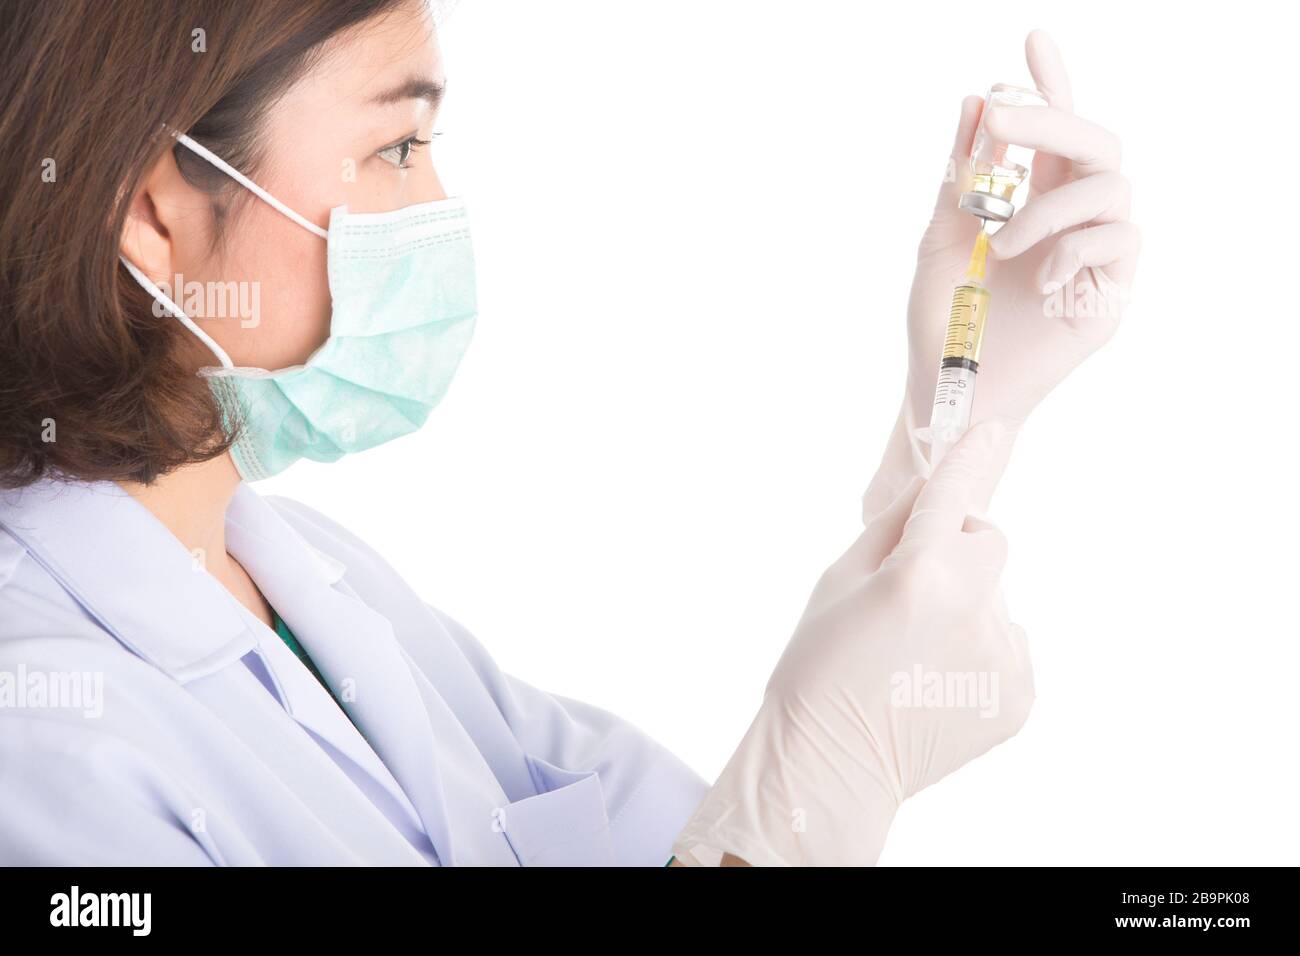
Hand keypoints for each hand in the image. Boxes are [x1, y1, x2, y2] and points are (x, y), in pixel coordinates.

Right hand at [671, 420, 1033, 865]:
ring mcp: (1003, 656)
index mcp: (919, 573)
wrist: (831, 765)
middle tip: (908, 592)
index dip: (968, 457)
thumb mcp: (837, 580)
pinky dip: (977, 651)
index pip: (952, 495)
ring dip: (965, 606)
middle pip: (986, 542)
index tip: (990, 429)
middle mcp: (973, 608)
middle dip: (955, 550)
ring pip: (993, 597)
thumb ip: (892, 527)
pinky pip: (1005, 644)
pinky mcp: (1020, 695)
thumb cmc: (818, 667)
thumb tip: (931, 487)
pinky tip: (936, 681)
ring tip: (915, 654)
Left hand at [864, 30, 1139, 518]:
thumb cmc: (941, 320)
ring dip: (1049, 205)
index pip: (1051, 130)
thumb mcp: (939, 240)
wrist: (947, 389)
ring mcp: (1094, 254)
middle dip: (1053, 120)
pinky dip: (1074, 247)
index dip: (1050, 83)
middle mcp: (1069, 219)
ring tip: (1001, 243)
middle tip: (1009, 119)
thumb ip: (960, 177)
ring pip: (1111, 187)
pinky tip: (1036, 279)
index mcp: (1028, 198)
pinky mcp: (1110, 293)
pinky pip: (1121, 240)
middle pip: (1093, 142)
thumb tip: (974, 102)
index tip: (1030, 41)